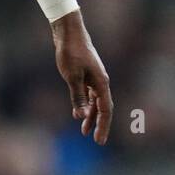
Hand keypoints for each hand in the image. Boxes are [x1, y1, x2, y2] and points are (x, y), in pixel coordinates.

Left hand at [52, 11, 112, 144]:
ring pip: (95, 101)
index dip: (103, 126)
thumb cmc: (70, 53)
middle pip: (103, 108)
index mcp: (101, 83)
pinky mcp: (86, 73)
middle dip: (99, 124)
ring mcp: (94, 77)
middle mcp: (101, 81)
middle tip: (96, 140)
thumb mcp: (72, 77)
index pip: (106, 110)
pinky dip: (85, 104)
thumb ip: (78, 97)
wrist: (68, 32)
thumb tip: (82, 116)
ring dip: (91, 116)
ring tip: (84, 130)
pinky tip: (78, 112)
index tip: (99, 141)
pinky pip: (89, 94)